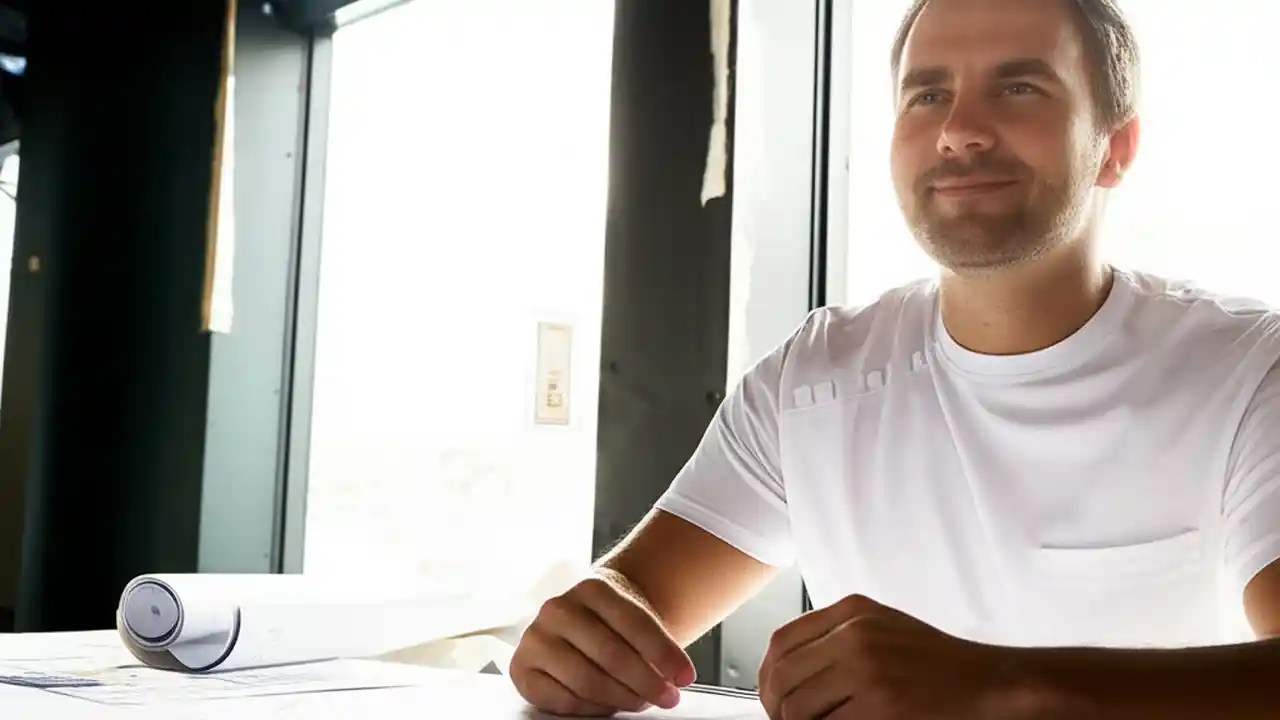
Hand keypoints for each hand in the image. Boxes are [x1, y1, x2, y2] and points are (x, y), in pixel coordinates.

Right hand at [510, 576, 697, 716]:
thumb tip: (671, 680)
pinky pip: (562, 699)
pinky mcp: (522, 668)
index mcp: (592, 589)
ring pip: (587, 680)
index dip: (664, 653)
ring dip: (621, 698)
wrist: (579, 620)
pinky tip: (608, 705)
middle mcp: (559, 609)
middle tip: (668, 697)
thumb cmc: (614, 624)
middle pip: (611, 655)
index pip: (635, 623)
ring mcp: (536, 638)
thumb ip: (649, 645)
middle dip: (646, 682)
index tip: (686, 676)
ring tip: (641, 701)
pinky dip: (590, 708)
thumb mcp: (634, 620)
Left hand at [758, 595, 1017, 719]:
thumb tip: (783, 673)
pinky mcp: (880, 703)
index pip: (781, 641)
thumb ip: (836, 639)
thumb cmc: (938, 664)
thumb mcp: (882, 629)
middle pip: (782, 676)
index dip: (767, 676)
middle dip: (777, 708)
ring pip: (798, 708)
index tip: (772, 698)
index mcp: (852, 609)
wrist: (991, 682)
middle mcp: (855, 633)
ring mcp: (866, 668)